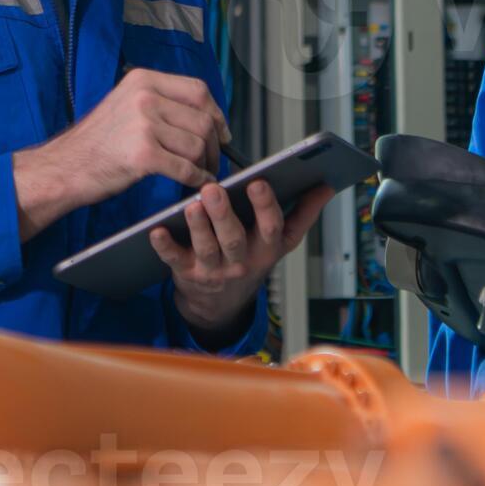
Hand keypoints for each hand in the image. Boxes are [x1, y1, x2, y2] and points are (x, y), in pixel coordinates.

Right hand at [13, 68, 227, 237]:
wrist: (65, 167)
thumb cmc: (96, 142)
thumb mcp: (125, 105)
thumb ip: (159, 102)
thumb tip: (203, 115)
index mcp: (143, 80)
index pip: (198, 89)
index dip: (217, 112)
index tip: (221, 130)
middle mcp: (145, 97)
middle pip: (202, 118)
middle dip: (214, 143)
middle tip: (213, 158)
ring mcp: (144, 124)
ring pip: (197, 143)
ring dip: (206, 163)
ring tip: (202, 172)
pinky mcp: (143, 154)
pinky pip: (186, 167)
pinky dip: (197, 178)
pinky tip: (196, 183)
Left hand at [156, 180, 331, 336]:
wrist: (221, 303)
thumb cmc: (252, 258)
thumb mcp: (281, 241)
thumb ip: (303, 212)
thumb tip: (328, 185)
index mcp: (266, 248)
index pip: (270, 227)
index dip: (265, 206)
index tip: (258, 183)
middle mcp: (241, 261)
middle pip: (233, 238)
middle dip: (224, 214)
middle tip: (213, 189)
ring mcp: (213, 270)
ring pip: (206, 248)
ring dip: (198, 226)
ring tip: (191, 205)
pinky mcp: (186, 273)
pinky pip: (174, 261)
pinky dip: (164, 247)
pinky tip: (155, 231)